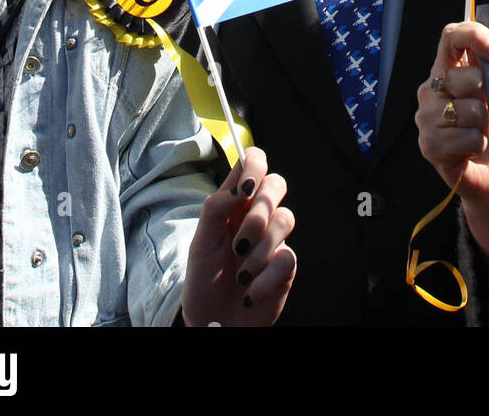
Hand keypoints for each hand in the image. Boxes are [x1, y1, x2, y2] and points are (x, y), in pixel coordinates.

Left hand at [180, 147, 296, 325]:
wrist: (214, 324)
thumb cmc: (205, 282)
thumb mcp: (200, 243)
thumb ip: (216, 208)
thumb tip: (242, 187)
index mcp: (235, 204)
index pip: (253, 164)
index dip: (254, 165)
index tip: (246, 187)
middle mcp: (258, 216)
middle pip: (277, 184)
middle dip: (260, 211)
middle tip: (241, 239)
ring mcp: (274, 239)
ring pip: (285, 219)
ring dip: (259, 251)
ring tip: (241, 274)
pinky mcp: (286, 265)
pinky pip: (287, 257)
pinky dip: (264, 279)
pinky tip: (249, 292)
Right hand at [416, 22, 488, 205]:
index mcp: (448, 68)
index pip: (451, 36)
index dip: (474, 36)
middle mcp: (432, 89)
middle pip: (465, 76)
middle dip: (488, 96)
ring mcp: (425, 116)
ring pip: (469, 109)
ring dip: (485, 125)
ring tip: (484, 134)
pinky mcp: (429, 145)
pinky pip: (465, 136)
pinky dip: (478, 144)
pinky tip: (474, 149)